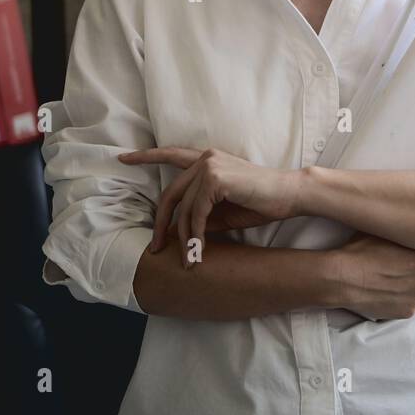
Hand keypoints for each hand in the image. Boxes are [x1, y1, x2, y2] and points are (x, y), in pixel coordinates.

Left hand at [118, 146, 303, 267]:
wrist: (290, 195)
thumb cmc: (262, 202)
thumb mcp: (224, 210)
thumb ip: (201, 213)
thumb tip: (178, 230)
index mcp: (208, 160)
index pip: (171, 155)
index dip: (146, 156)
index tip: (123, 158)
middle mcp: (205, 157)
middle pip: (170, 194)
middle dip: (160, 224)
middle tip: (156, 248)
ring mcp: (209, 166)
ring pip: (183, 208)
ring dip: (184, 237)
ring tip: (187, 259)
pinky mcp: (216, 179)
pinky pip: (196, 213)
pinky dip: (195, 234)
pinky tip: (198, 250)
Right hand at [332, 231, 414, 320]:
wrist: (342, 279)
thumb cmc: (362, 252)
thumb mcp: (385, 232)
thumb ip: (403, 235)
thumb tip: (407, 231)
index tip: (404, 253)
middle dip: (414, 270)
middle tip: (393, 267)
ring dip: (407, 285)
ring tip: (386, 280)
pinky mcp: (407, 313)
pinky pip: (407, 303)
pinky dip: (399, 299)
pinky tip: (384, 292)